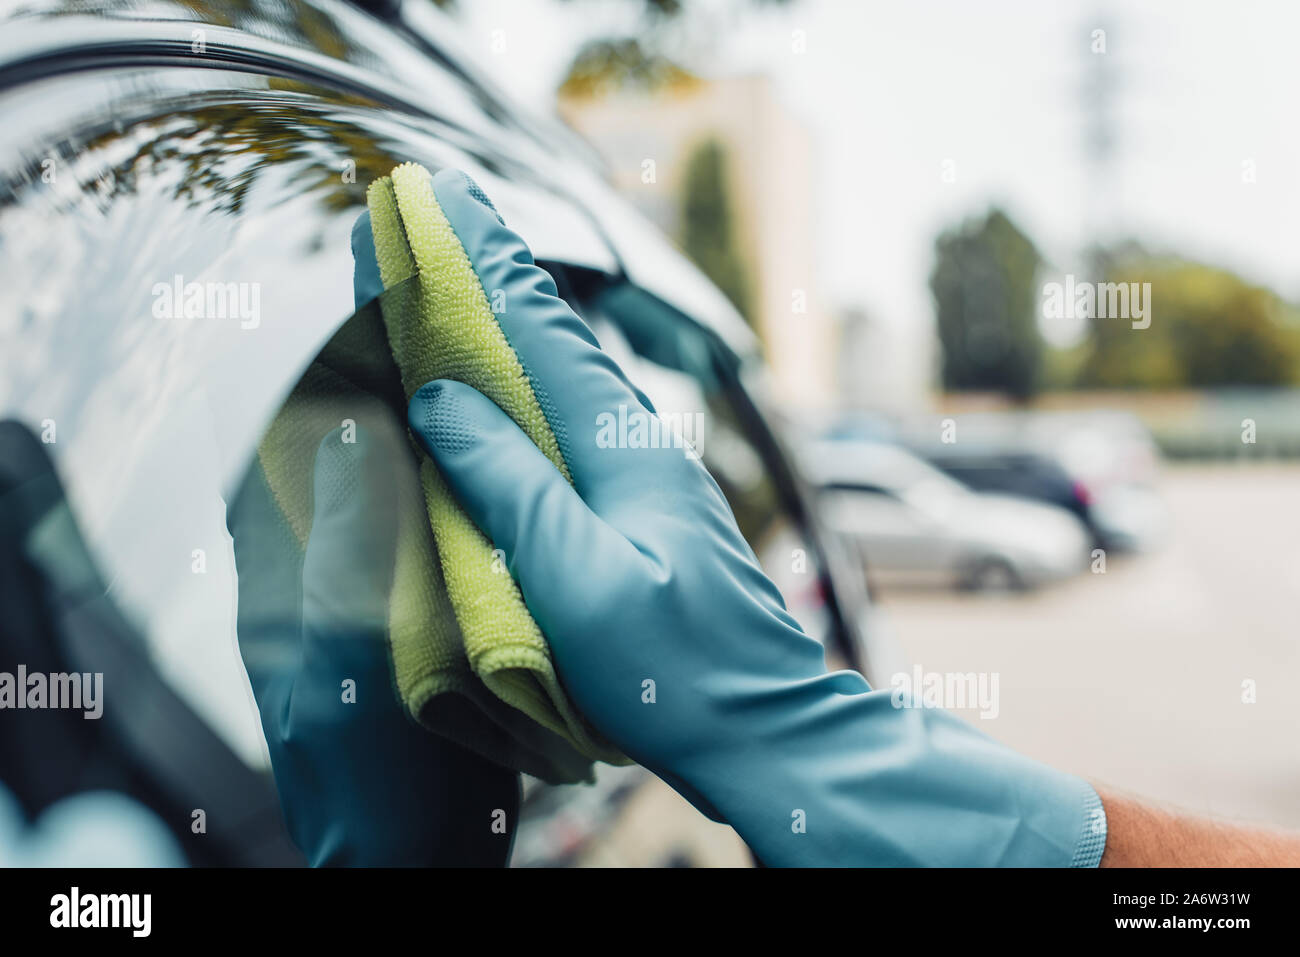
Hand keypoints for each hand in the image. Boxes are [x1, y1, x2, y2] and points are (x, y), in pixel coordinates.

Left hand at [226, 212, 519, 866]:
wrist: (407, 844)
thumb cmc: (364, 757)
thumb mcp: (346, 646)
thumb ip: (347, 540)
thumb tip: (356, 428)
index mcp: (282, 552)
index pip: (303, 414)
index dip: (340, 337)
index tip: (384, 266)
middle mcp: (321, 550)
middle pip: (353, 426)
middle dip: (393, 355)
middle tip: (444, 285)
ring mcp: (374, 575)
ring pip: (402, 464)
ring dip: (437, 404)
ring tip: (484, 340)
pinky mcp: (417, 600)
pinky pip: (438, 509)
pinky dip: (469, 466)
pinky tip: (512, 439)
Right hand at [405, 169, 1105, 866]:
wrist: (760, 723)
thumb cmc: (672, 667)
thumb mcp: (576, 576)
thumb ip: (509, 484)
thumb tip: (443, 397)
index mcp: (623, 447)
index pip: (540, 335)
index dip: (486, 266)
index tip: (443, 200)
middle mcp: (639, 446)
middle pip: (555, 343)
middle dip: (497, 277)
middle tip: (449, 215)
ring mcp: (645, 479)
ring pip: (566, 381)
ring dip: (513, 327)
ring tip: (468, 281)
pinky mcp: (641, 514)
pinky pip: (572, 430)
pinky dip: (531, 392)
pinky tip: (518, 395)